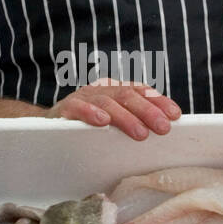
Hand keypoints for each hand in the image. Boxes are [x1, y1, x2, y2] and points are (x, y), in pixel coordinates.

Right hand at [48, 78, 180, 140]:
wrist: (47, 129)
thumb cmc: (88, 131)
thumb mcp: (113, 126)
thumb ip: (133, 124)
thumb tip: (163, 133)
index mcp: (116, 91)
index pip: (141, 91)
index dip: (159, 101)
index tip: (175, 115)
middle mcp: (102, 90)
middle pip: (128, 95)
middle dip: (148, 111)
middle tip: (163, 128)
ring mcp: (83, 97)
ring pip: (108, 102)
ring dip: (126, 118)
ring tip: (140, 134)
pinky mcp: (65, 108)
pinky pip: (78, 108)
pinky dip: (91, 113)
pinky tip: (103, 122)